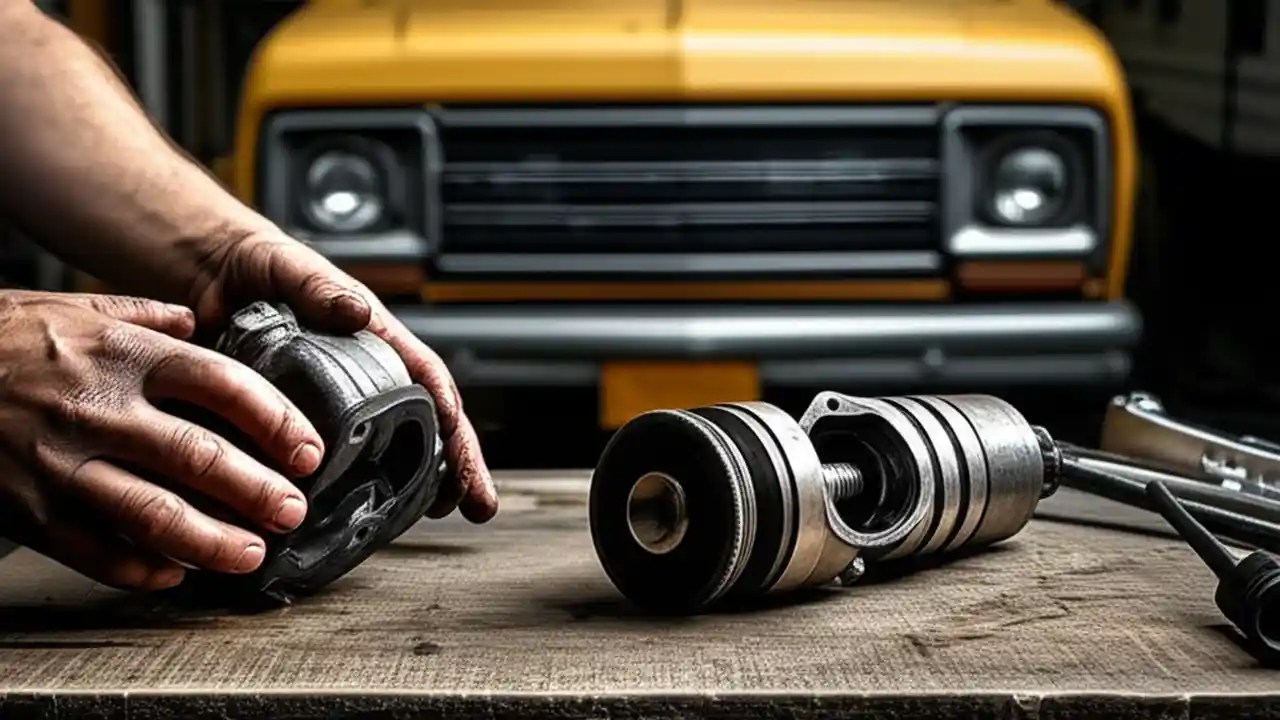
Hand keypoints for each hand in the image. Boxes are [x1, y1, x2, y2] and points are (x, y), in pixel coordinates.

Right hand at [0, 290, 325, 589]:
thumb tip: (199, 324)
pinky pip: (94, 549)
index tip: (308, 449)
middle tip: (292, 509)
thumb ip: (145, 315)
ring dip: (212, 541)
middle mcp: (98, 408)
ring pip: (152, 514)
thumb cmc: (3, 338)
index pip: (223, 385)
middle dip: (259, 490)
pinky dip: (140, 568)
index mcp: (123, 354)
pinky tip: (174, 574)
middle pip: (200, 456)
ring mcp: (61, 463)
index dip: (277, 420)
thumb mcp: (77, 306)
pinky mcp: (28, 508)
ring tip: (251, 553)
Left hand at [188, 231, 496, 522]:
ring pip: (385, 449)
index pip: (426, 378)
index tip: (464, 450)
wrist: (200, 275)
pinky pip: (325, 461)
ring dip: (417, 484)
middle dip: (456, 464)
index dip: (449, 414)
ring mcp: (329, 405)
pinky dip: (348, 490)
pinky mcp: (288, 425)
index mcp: (371, 336)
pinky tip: (358, 518)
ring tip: (439, 515)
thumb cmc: (255, 264)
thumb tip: (358, 311)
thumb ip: (320, 286)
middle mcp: (361, 375)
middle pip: (423, 424)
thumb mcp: (290, 267)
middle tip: (476, 503)